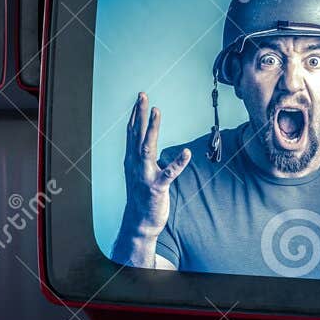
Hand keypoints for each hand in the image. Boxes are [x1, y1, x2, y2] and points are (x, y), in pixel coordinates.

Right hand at [112, 93, 190, 267]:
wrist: (139, 223)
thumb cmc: (141, 195)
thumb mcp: (137, 171)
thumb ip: (140, 155)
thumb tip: (143, 139)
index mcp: (132, 160)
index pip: (132, 132)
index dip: (136, 114)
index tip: (140, 97)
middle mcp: (135, 164)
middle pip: (137, 134)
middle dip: (140, 114)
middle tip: (143, 95)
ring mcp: (145, 175)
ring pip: (147, 148)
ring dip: (152, 129)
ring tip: (157, 111)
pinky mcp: (157, 188)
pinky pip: (168, 173)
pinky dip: (177, 163)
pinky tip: (187, 153)